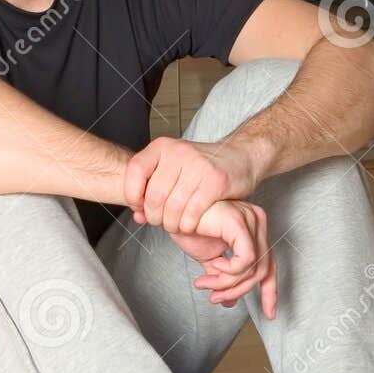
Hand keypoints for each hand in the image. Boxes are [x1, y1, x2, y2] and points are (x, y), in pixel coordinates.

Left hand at [124, 136, 262, 235]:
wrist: (241, 157)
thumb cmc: (203, 168)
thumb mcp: (174, 171)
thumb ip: (153, 190)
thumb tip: (137, 216)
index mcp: (163, 146)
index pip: (135, 170)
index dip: (132, 194)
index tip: (140, 207)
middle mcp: (179, 152)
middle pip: (154, 195)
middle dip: (155, 216)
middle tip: (162, 222)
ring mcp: (198, 166)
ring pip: (172, 208)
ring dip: (172, 224)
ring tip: (176, 225)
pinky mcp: (215, 181)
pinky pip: (192, 213)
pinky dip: (188, 226)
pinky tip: (190, 225)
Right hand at [183, 198, 276, 318]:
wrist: (171, 213)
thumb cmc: (189, 228)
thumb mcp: (210, 260)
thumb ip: (223, 279)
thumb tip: (229, 302)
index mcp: (254, 230)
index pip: (270, 265)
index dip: (270, 293)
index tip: (269, 314)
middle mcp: (257, 222)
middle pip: (262, 270)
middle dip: (237, 291)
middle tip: (215, 298)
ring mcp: (251, 220)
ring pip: (253, 268)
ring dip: (226, 284)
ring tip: (205, 284)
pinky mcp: (240, 222)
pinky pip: (246, 259)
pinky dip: (229, 271)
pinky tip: (213, 266)